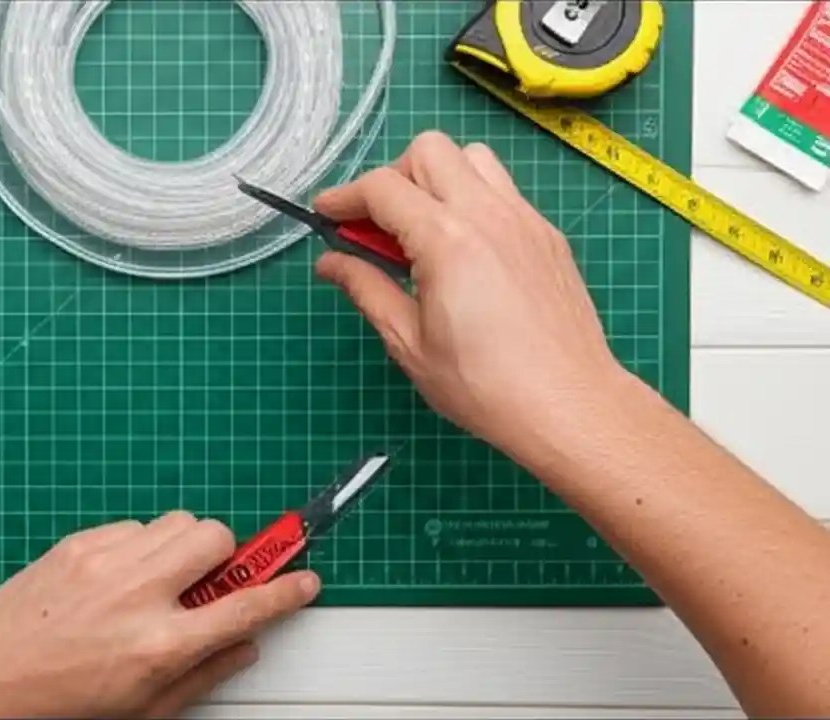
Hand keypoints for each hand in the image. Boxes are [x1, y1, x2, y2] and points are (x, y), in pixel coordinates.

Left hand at [0, 512, 319, 717]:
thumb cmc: (57, 702)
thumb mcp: (143, 709)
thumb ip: (204, 674)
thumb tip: (244, 645)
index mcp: (159, 646)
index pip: (245, 608)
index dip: (286, 590)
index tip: (304, 579)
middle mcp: (138, 596)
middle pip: (216, 538)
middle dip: (227, 555)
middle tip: (213, 580)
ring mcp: (107, 563)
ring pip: (179, 521)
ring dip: (185, 546)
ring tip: (165, 580)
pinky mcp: (80, 543)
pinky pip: (136, 525)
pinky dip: (142, 546)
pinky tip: (123, 578)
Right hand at [312, 130, 625, 459]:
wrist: (568, 404)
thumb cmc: (485, 385)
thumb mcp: (408, 341)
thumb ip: (367, 289)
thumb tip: (330, 263)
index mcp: (446, 239)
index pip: (382, 188)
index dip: (344, 197)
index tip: (326, 214)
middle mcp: (488, 214)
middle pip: (428, 151)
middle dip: (392, 177)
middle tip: (376, 226)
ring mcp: (524, 219)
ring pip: (472, 159)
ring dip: (437, 179)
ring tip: (422, 230)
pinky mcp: (546, 235)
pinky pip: (503, 191)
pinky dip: (472, 200)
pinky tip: (464, 250)